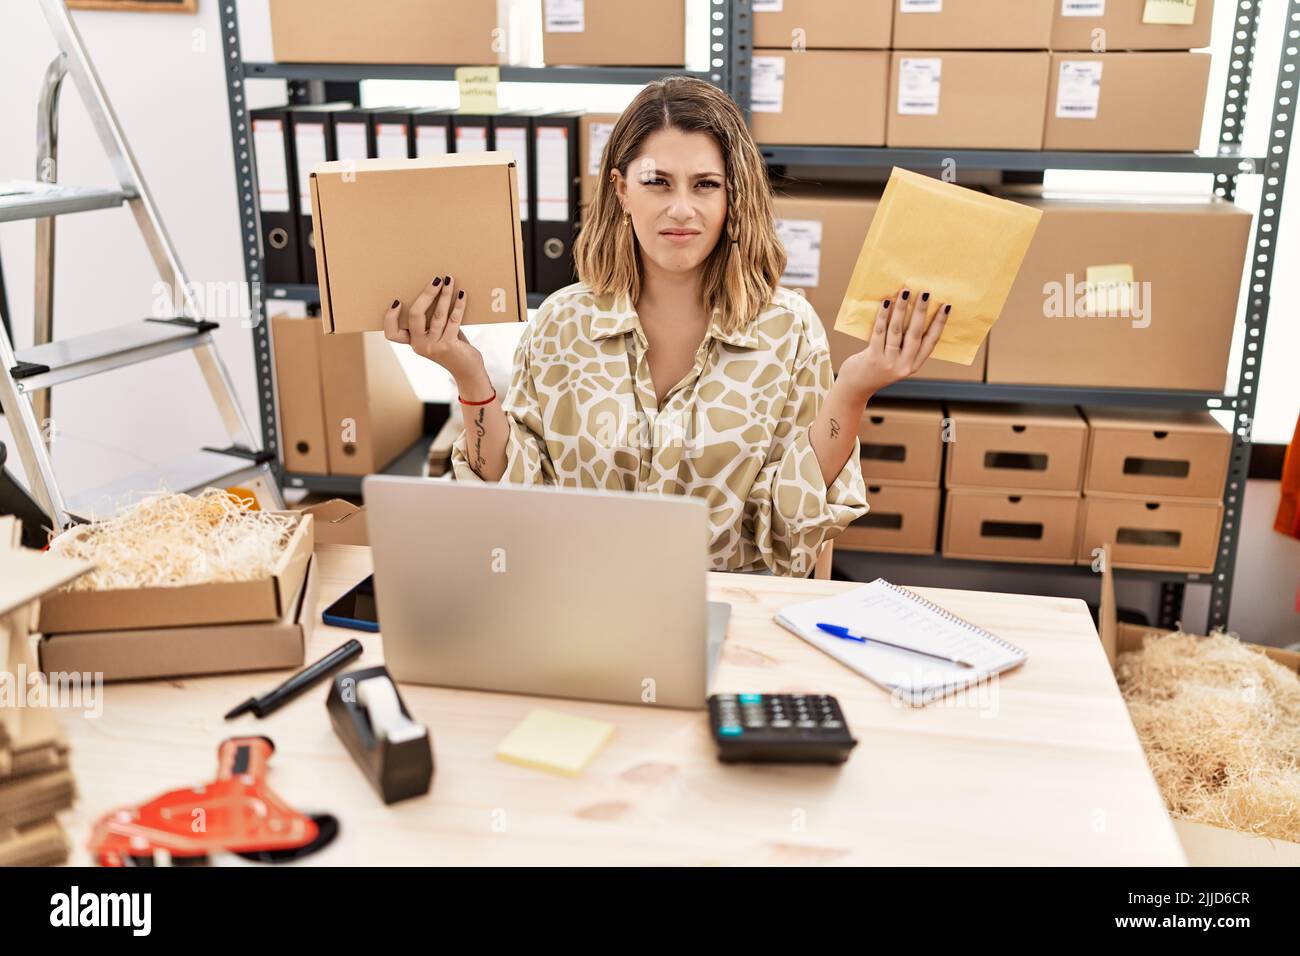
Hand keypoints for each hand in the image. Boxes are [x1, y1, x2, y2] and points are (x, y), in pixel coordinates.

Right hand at [383, 274, 484, 383]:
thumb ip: (433, 320)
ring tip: (450, 280)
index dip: (390, 317)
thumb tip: (438, 291)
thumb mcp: (437, 336)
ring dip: (445, 294)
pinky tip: (462, 294)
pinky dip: (459, 305)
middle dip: (426, 294)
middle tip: (436, 279)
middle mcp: (420, 345)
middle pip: (415, 315)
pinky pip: (453, 320)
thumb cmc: (453, 348)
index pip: (391, 333)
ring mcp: (433, 346)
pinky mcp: (448, 346)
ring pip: (438, 314)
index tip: (397, 301)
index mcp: (413, 342)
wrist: (468, 371)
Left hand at [837, 286, 949, 402]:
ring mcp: (888, 363)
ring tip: (905, 292)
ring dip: (901, 309)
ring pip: (896, 331)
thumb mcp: (896, 361)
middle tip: (925, 293)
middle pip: (915, 334)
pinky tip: (886, 302)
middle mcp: (903, 365)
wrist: (856, 388)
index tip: (946, 306)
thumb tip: (910, 312)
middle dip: (921, 311)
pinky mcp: (872, 358)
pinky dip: (883, 316)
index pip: (931, 342)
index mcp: (914, 365)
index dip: (939, 323)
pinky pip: (879, 332)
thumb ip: (905, 345)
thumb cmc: (877, 368)